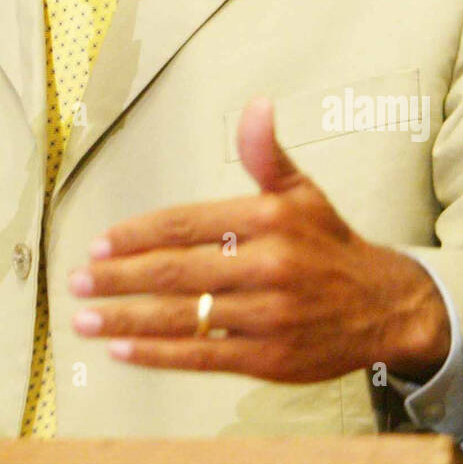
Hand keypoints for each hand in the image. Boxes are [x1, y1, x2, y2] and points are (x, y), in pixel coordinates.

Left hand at [69, 97, 450, 383]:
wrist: (385, 307)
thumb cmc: (328, 243)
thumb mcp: (301, 191)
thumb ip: (265, 153)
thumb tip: (256, 104)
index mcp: (269, 218)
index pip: (185, 224)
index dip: (137, 234)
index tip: (99, 242)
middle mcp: (268, 266)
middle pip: (175, 272)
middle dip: (118, 278)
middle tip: (77, 281)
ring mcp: (267, 316)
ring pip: (183, 317)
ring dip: (126, 320)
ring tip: (85, 319)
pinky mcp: (269, 359)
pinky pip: (203, 356)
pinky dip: (158, 354)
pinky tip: (122, 351)